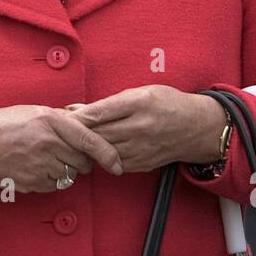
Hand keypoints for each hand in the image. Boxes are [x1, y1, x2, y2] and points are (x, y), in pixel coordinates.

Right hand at [0, 103, 123, 192]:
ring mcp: (38, 165)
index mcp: (49, 121)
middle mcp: (47, 143)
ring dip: (65, 170)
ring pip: (69, 175)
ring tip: (46, 158)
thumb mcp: (32, 112)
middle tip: (66, 152)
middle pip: (83, 161)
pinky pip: (53, 185)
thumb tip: (87, 122)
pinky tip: (35, 167)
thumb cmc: (1, 124)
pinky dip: (50, 179)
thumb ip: (60, 119)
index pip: (89, 140)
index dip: (108, 154)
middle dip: (82, 160)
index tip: (118, 164)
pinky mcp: (31, 182)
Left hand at [67, 85, 226, 173]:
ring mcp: (142, 148)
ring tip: (70, 141)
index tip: (62, 116)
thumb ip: (111, 103)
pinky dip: (100, 157)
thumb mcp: (141, 92)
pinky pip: (114, 162)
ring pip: (104, 150)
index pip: (101, 112)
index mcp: (140, 103)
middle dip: (77, 132)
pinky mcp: (142, 163)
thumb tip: (78, 109)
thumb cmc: (167, 103)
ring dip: (85, 147)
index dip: (78, 116)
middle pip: (99, 133)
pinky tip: (91, 152)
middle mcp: (141, 127)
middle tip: (58, 129)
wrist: (197, 127)